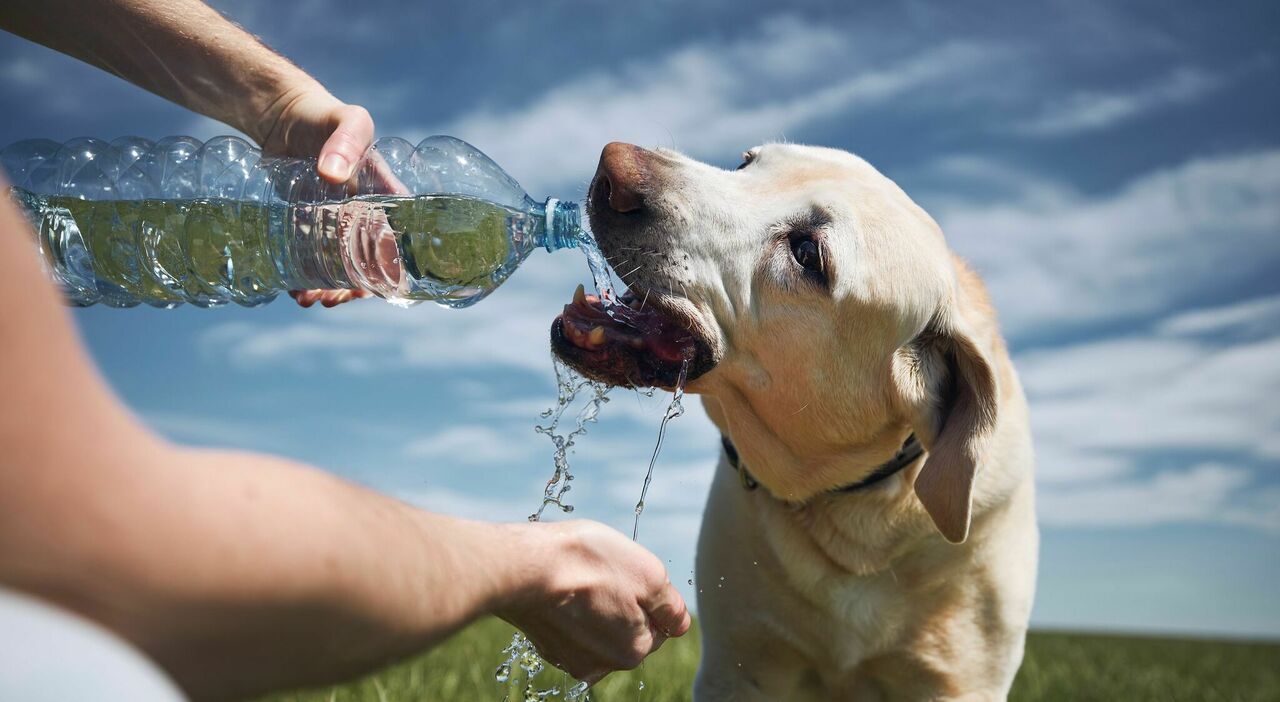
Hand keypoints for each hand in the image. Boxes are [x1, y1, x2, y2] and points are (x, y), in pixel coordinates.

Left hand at [258, 87, 388, 307]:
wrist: (283, 115)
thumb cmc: (325, 116)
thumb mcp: (346, 121)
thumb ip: (346, 142)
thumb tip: (334, 175)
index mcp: (386, 198)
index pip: (398, 241)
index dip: (390, 270)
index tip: (371, 289)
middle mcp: (365, 215)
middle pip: (367, 263)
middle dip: (351, 288)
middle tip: (330, 299)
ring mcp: (334, 223)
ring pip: (338, 266)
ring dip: (327, 288)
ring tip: (306, 300)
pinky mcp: (308, 224)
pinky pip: (311, 257)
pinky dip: (303, 276)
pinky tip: (292, 288)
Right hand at [497, 521, 690, 683]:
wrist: (523, 566)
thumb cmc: (588, 562)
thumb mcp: (648, 573)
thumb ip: (670, 605)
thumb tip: (681, 623)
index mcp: (634, 650)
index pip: (658, 625)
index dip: (647, 594)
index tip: (626, 574)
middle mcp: (603, 664)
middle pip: (627, 628)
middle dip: (621, 602)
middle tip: (602, 573)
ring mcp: (569, 658)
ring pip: (598, 628)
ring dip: (595, 606)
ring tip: (579, 579)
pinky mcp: (544, 646)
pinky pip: (569, 627)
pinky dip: (569, 610)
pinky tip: (560, 589)